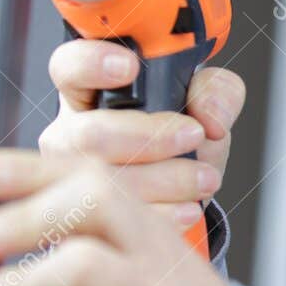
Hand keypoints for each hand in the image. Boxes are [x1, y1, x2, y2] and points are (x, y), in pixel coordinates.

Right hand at [40, 39, 245, 235]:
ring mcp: (71, 181)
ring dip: (166, 179)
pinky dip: (162, 215)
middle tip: (194, 135)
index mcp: (91, 94)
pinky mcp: (85, 221)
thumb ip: (217, 90)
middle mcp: (70, 135)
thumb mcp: (207, 107)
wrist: (185, 198)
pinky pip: (114, 221)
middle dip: (149, 137)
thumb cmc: (182, 141)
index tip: (129, 67)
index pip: (69, 67)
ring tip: (205, 177)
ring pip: (104, 180)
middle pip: (88, 134)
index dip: (90, 63)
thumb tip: (208, 112)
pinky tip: (187, 208)